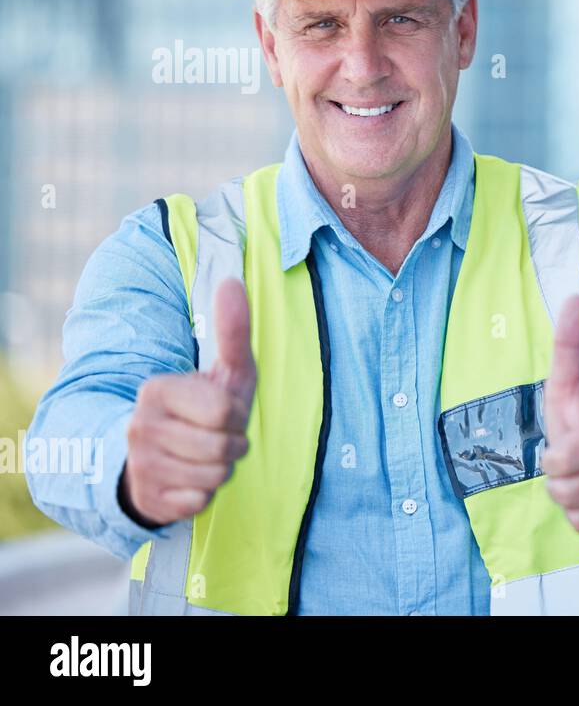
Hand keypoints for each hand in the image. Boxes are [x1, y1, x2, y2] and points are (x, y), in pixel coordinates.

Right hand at [122, 278, 255, 525]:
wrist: (158, 459)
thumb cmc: (202, 410)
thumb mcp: (224, 370)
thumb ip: (232, 329)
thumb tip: (232, 279)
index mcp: (157, 389)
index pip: (223, 409)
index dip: (235, 414)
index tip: (223, 411)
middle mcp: (140, 425)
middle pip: (223, 446)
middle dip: (233, 444)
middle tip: (217, 437)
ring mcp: (140, 465)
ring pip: (214, 476)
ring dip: (221, 469)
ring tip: (206, 456)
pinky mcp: (146, 499)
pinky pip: (199, 501)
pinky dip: (204, 494)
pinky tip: (191, 480)